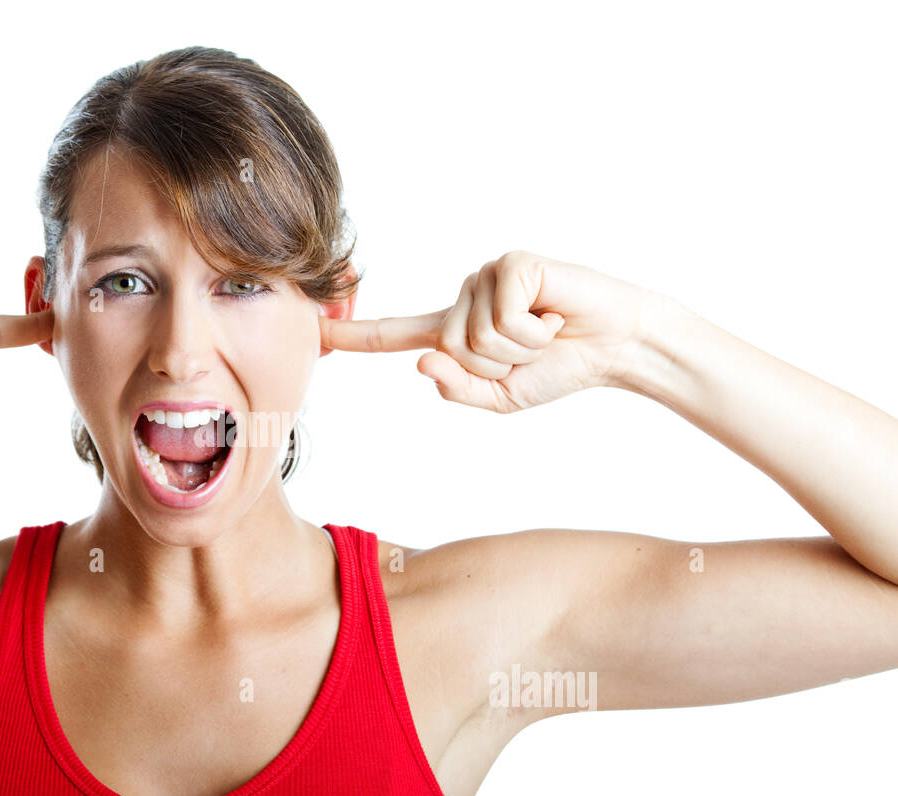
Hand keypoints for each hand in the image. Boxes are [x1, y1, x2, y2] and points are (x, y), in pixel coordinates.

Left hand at [319, 250, 680, 412]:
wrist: (615, 348)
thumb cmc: (560, 368)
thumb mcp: (502, 397)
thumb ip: (460, 389)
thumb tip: (423, 363)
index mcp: (453, 332)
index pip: (392, 335)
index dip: (354, 337)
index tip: (313, 335)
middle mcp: (462, 299)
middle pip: (449, 350)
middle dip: (497, 367)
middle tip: (533, 350)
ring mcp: (484, 277)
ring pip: (474, 338)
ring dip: (519, 350)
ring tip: (546, 331)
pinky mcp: (511, 264)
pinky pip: (502, 320)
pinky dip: (534, 332)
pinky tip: (555, 315)